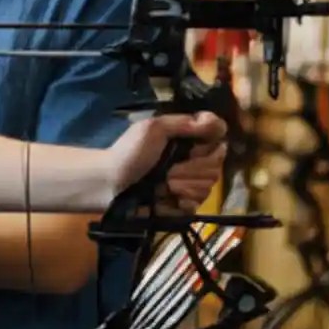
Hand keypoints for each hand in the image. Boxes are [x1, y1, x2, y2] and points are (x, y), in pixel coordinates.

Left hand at [109, 111, 227, 202]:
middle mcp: (192, 161)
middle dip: (190, 169)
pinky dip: (180, 202)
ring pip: (207, 187)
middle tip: (168, 170)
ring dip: (183, 185)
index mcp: (187, 140)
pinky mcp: (182, 206)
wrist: (109, 185)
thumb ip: (184, 123)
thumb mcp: (152, 129)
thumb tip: (216, 122)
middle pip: (215, 167)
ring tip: (162, 184)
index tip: (191, 149)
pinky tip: (164, 198)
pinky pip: (196, 205)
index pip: (218, 141)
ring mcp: (188, 184)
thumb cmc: (128, 153)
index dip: (207, 147)